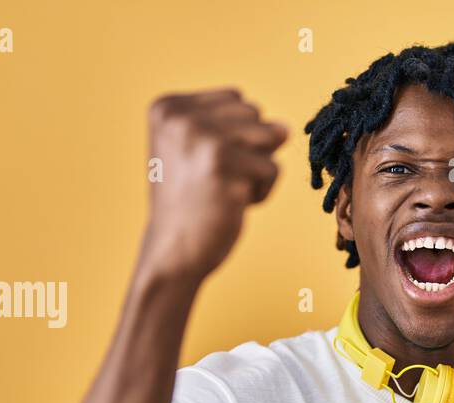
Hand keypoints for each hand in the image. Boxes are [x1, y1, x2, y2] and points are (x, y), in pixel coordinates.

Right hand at [140, 88, 286, 282]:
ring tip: (227, 189)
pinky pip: (273, 168)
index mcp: (168, 106)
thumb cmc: (193, 202)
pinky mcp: (224, 167)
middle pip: (254, 114)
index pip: (235, 99)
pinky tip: (234, 205)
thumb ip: (239, 127)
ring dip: (258, 169)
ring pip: (268, 137)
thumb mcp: (201, 150)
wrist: (174, 252)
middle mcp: (181, 117)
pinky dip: (262, 191)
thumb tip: (286, 128)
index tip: (205, 164)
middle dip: (249, 150)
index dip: (235, 135)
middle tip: (216, 180)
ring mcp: (202, 139)